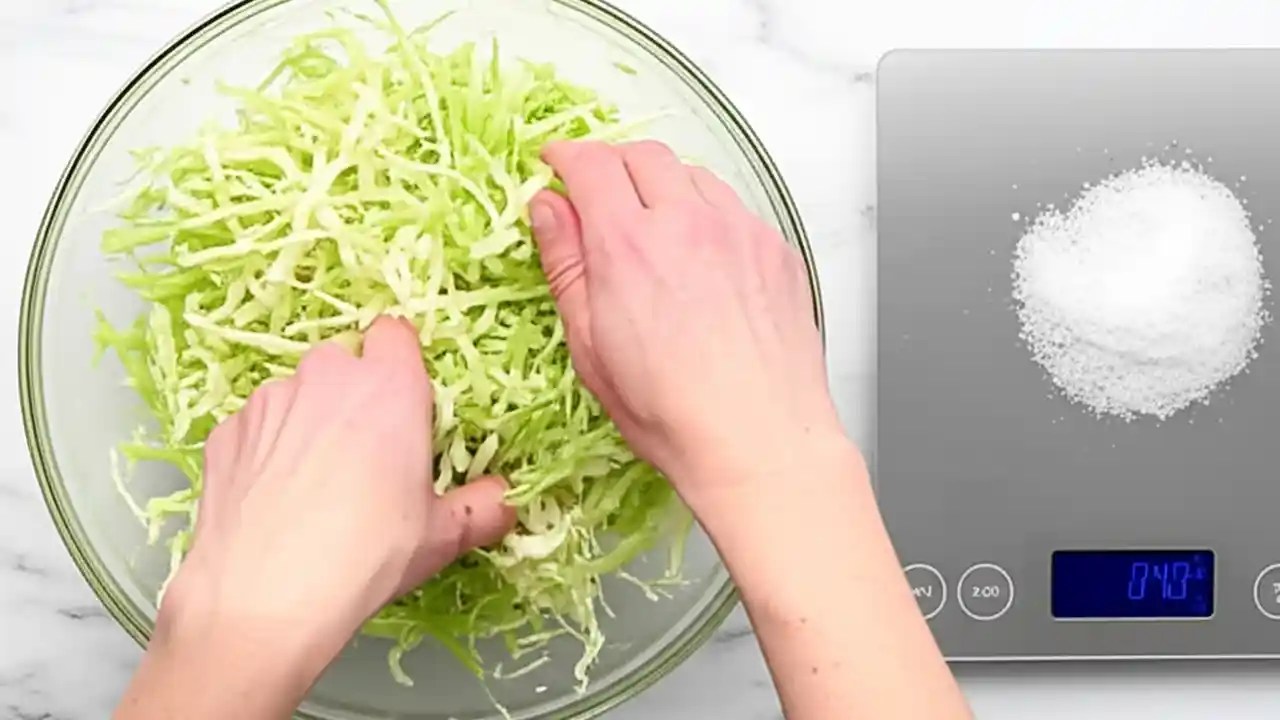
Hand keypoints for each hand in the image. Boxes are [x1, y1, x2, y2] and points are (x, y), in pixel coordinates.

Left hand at [160, 315, 515, 670]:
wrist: (264, 597)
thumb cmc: (368, 555)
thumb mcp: (441, 536)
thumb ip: (481, 508)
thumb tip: (503, 500)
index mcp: (390, 387)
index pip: (396, 334)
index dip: (399, 363)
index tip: (404, 404)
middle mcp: (326, 377)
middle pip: (344, 363)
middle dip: (353, 396)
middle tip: (365, 456)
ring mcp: (268, 401)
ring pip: (296, 394)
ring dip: (308, 422)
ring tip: (313, 485)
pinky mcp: (224, 432)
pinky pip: (255, 427)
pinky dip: (265, 451)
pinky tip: (272, 499)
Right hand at [530, 140, 843, 511]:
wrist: (759, 441)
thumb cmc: (672, 412)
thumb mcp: (590, 346)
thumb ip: (567, 264)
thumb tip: (548, 208)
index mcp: (629, 245)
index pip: (591, 163)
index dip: (565, 156)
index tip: (556, 165)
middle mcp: (688, 223)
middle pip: (643, 155)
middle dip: (612, 163)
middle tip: (598, 191)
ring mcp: (740, 231)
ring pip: (693, 174)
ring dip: (663, 185)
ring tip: (651, 225)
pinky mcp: (775, 249)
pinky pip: (734, 207)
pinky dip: (707, 214)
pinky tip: (700, 255)